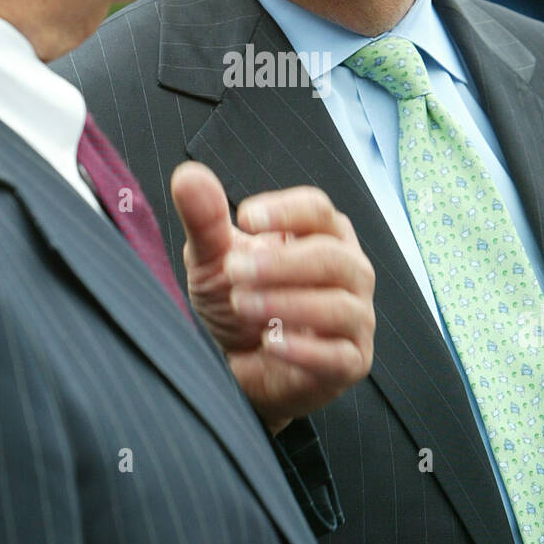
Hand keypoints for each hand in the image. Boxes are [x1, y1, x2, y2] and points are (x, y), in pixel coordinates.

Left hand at [170, 161, 374, 434]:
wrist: (236, 366)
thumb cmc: (236, 302)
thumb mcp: (212, 261)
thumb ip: (204, 221)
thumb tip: (188, 176)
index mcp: (323, 236)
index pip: (319, 211)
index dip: (285, 211)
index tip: (245, 217)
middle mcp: (349, 272)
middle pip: (334, 256)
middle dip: (282, 263)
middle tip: (234, 270)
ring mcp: (355, 319)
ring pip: (340, 306)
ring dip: (288, 303)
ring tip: (242, 304)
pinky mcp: (350, 362)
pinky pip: (338, 355)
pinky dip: (304, 350)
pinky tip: (269, 342)